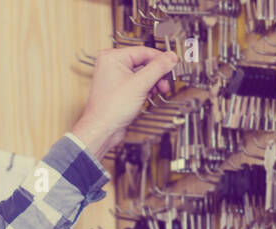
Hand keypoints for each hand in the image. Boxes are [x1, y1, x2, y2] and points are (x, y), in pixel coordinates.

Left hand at [70, 46, 177, 160]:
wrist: (103, 130)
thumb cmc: (110, 109)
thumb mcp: (140, 84)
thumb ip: (158, 68)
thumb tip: (170, 57)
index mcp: (112, 57)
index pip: (143, 51)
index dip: (160, 59)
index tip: (172, 63)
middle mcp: (112, 64)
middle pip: (144, 63)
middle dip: (157, 74)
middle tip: (165, 82)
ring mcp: (115, 77)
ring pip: (142, 74)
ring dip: (153, 82)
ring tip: (158, 90)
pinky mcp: (119, 89)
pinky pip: (137, 83)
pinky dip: (146, 89)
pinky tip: (149, 95)